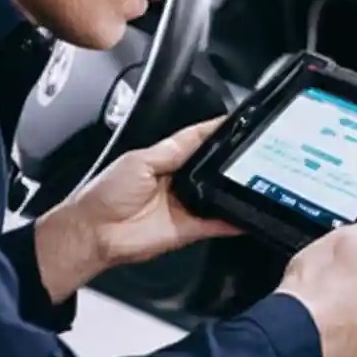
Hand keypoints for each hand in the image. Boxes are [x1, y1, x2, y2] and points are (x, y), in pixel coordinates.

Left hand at [34, 118, 241, 302]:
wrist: (95, 232)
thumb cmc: (107, 193)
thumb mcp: (139, 161)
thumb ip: (171, 151)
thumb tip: (199, 134)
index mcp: (165, 160)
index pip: (198, 141)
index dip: (218, 132)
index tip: (242, 123)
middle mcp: (179, 181)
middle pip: (214, 168)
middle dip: (233, 161)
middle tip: (257, 152)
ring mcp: (186, 205)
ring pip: (220, 194)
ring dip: (236, 189)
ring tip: (260, 179)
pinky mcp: (190, 229)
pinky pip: (218, 223)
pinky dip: (235, 220)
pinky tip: (251, 212)